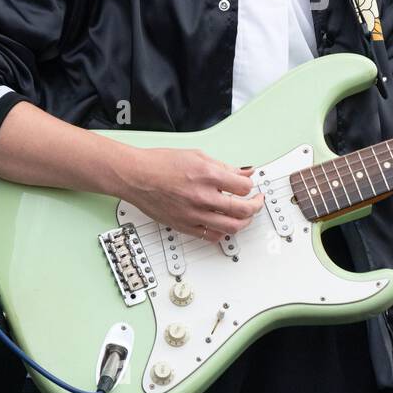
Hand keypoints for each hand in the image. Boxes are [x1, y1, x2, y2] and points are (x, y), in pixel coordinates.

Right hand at [117, 147, 264, 241]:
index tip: (248, 185)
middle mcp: (203, 196)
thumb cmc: (160, 164)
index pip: (244, 187)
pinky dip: (222, 232)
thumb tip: (244, 172)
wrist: (136, 176)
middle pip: (243, 209)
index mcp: (208, 175)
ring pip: (231, 227)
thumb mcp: (197, 155)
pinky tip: (223, 224)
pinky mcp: (184, 226)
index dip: (250, 185)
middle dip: (256, 205)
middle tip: (256, 202)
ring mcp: (194, 214)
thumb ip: (224, 167)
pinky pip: (211, 236)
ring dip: (243, 222)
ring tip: (243, 215)